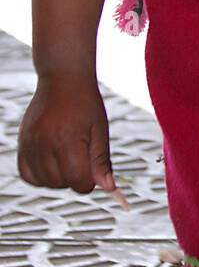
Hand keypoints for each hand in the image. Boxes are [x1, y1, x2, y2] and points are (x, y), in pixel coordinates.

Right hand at [18, 74, 116, 196]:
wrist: (63, 78)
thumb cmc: (85, 102)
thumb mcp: (99, 130)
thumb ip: (101, 161)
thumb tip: (108, 188)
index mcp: (68, 140)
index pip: (78, 181)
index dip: (90, 181)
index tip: (94, 170)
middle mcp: (45, 143)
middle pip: (61, 184)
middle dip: (75, 177)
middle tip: (82, 157)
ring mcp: (30, 144)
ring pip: (44, 182)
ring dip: (59, 177)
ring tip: (67, 156)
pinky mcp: (22, 143)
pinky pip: (27, 175)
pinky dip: (40, 175)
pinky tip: (52, 161)